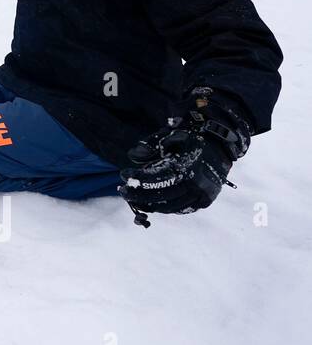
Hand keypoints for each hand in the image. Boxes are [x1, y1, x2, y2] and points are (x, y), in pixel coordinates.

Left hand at [120, 88, 249, 216]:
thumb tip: (132, 156)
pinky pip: (182, 209)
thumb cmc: (192, 139)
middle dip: (138, 195)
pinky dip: (166, 207)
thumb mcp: (172, 135)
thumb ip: (151, 144)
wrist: (221, 145)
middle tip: (124, 191)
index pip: (155, 179)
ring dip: (150, 204)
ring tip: (135, 199)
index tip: (123, 175)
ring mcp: (201, 195)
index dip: (137, 179)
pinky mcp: (205, 201)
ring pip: (170, 207)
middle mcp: (194, 184)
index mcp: (185, 167)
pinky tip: (154, 201)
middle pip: (160, 196)